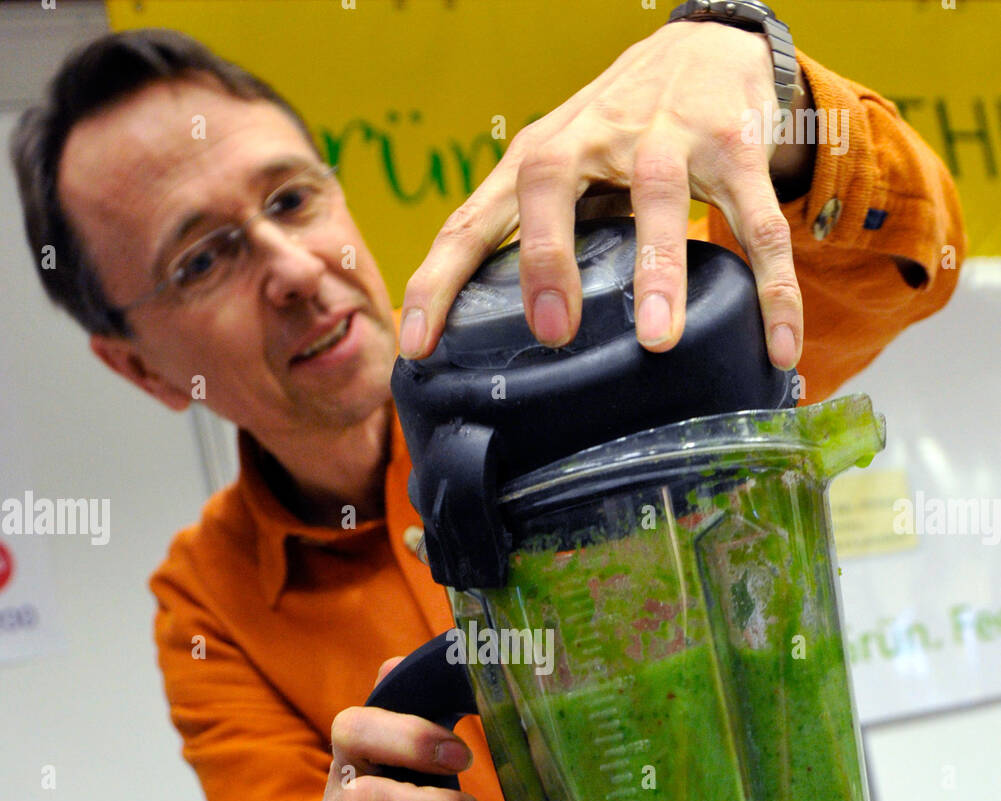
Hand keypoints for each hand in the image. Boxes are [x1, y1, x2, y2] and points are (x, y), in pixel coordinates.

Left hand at [400, 22, 806, 369]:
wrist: (706, 45)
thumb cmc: (615, 131)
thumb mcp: (557, 169)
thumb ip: (521, 234)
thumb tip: (477, 339)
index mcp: (539, 156)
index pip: (473, 217)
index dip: (439, 278)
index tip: (417, 344)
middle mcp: (593, 138)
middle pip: (552, 184)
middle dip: (548, 256)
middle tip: (552, 330)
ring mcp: (668, 138)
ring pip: (659, 200)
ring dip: (658, 270)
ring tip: (657, 339)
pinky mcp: (737, 148)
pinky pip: (757, 224)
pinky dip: (772, 288)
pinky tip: (780, 347)